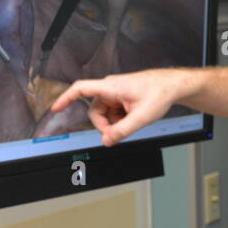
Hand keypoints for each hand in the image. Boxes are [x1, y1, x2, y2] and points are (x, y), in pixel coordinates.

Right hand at [50, 69, 188, 145]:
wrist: (173, 86)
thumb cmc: (159, 93)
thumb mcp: (141, 117)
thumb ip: (122, 131)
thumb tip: (106, 141)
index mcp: (111, 87)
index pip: (81, 89)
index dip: (65, 99)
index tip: (55, 108)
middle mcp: (110, 87)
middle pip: (94, 111)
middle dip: (104, 125)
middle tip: (117, 133)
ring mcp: (116, 92)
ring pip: (105, 113)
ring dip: (114, 122)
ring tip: (131, 122)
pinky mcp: (121, 97)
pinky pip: (113, 111)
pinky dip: (120, 118)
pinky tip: (133, 117)